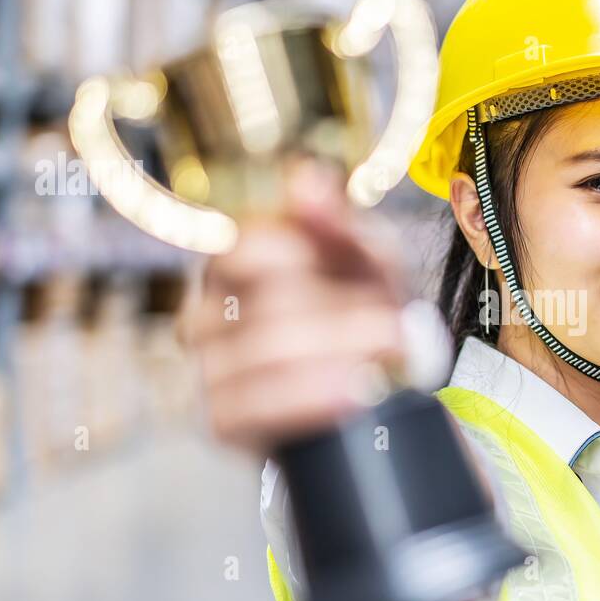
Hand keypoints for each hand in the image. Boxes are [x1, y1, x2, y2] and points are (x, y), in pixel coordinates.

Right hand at [183, 157, 409, 456]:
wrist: (379, 395)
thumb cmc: (362, 316)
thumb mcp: (368, 263)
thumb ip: (339, 223)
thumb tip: (307, 179)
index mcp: (232, 265)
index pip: (245, 244)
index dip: (307, 256)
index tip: (360, 275)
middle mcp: (204, 313)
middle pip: (268, 299)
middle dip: (348, 314)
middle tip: (395, 327)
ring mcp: (207, 370)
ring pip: (266, 351)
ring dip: (345, 352)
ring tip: (390, 360)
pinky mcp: (221, 422)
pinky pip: (252, 407)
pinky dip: (313, 397)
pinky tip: (353, 395)